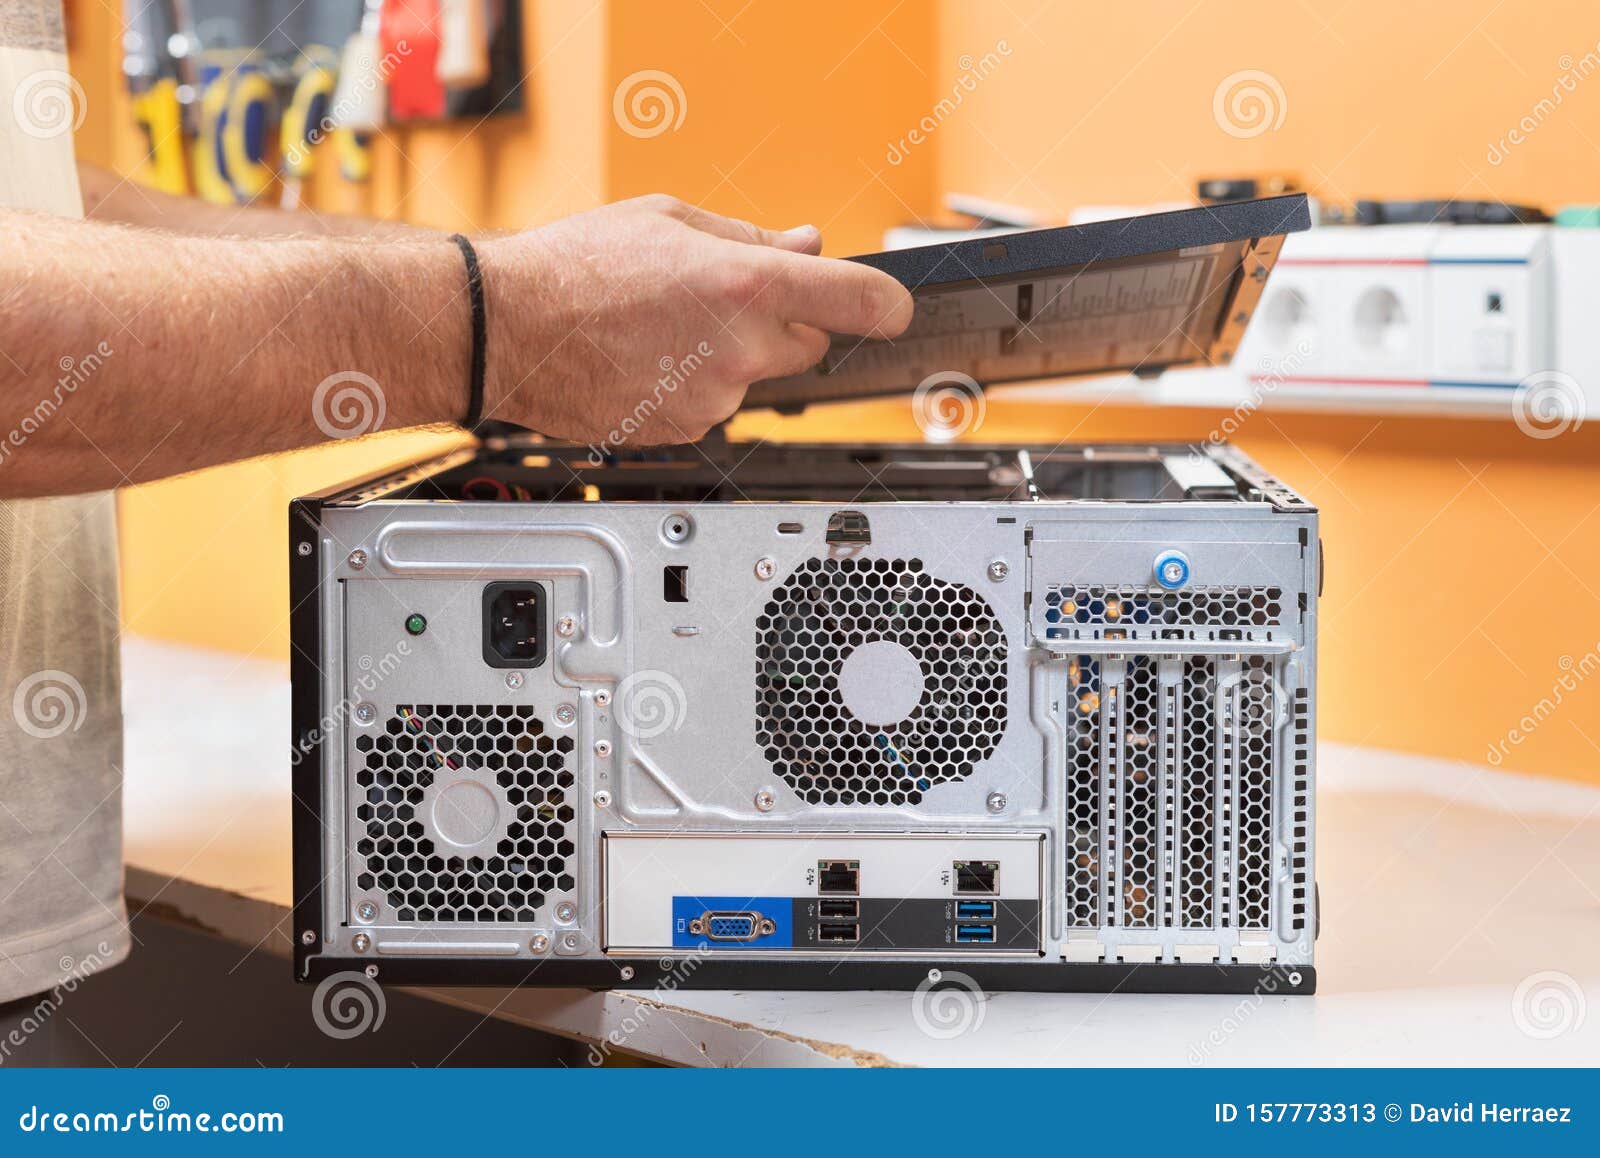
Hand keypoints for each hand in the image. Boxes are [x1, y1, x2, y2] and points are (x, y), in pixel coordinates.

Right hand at [476, 195, 913, 444]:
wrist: (506, 331)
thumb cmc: (575, 267)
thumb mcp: (670, 220)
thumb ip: (751, 238)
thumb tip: (804, 243)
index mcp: (747, 285)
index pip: (860, 302)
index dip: (888, 304)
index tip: (895, 307)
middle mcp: (740, 348)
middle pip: (809, 345)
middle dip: (782, 322)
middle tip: (721, 299)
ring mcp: (714, 396)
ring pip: (755, 375)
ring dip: (729, 353)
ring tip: (662, 325)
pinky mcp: (687, 430)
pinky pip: (714, 403)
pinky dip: (694, 384)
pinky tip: (647, 357)